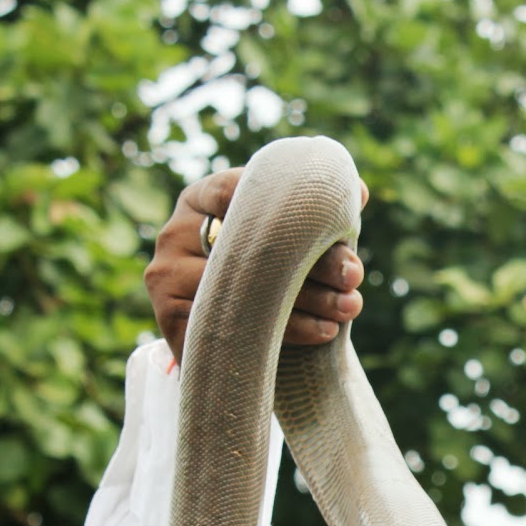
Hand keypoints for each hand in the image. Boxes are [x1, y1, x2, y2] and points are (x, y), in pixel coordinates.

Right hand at [143, 166, 369, 363]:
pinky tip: (324, 331)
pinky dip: (286, 330)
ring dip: (306, 299)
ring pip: (243, 286)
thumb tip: (357, 192)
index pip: (235, 188)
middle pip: (247, 243)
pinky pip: (233, 324)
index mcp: (199, 199)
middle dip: (312, 260)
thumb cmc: (259, 273)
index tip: (335, 224)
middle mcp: (175, 233)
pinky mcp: (171, 320)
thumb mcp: (279, 237)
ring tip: (349, 307)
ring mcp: (167, 276)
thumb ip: (309, 212)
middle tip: (355, 274)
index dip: (286, 203)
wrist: (222, 337)